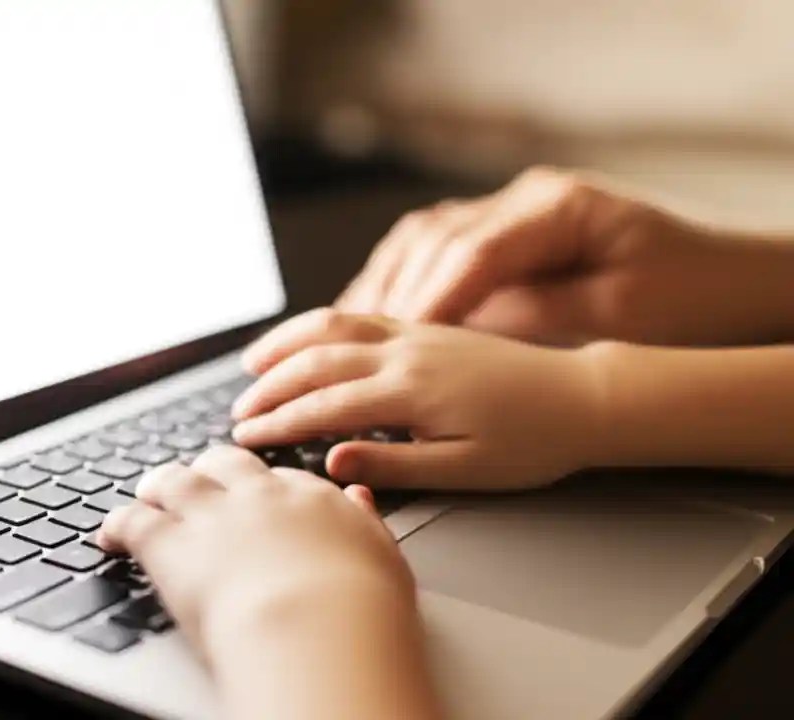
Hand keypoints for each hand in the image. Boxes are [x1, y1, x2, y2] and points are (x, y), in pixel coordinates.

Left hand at [99, 447, 436, 719]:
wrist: (317, 628)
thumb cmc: (361, 609)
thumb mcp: (384, 557)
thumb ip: (365, 523)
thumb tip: (360, 498)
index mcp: (311, 497)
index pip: (279, 475)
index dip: (260, 484)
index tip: (255, 493)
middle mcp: (257, 496)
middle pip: (221, 463)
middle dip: (205, 469)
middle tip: (195, 481)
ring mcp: (210, 515)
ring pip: (172, 480)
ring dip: (157, 486)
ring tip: (146, 493)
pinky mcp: (169, 544)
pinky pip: (132, 521)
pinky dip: (116, 526)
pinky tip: (109, 536)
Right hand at [233, 308, 602, 489]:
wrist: (584, 396)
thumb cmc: (533, 442)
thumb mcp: (466, 469)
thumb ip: (395, 466)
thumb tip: (333, 463)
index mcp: (412, 390)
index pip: (325, 406)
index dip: (278, 422)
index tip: (245, 439)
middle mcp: (407, 351)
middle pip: (316, 361)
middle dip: (269, 387)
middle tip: (237, 413)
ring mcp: (416, 332)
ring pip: (332, 325)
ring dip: (286, 343)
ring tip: (252, 364)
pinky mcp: (427, 326)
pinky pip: (359, 313)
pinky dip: (319, 324)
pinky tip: (306, 338)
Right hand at [337, 165, 793, 345]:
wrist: (726, 282)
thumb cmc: (687, 298)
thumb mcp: (613, 315)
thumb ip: (527, 320)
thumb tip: (455, 334)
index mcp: (557, 208)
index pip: (469, 253)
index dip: (425, 302)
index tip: (391, 344)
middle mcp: (523, 200)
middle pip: (430, 243)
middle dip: (385, 299)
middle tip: (338, 352)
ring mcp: (508, 213)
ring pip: (417, 244)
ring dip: (376, 290)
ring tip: (330, 337)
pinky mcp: (501, 236)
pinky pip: (428, 254)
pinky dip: (392, 286)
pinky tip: (361, 318)